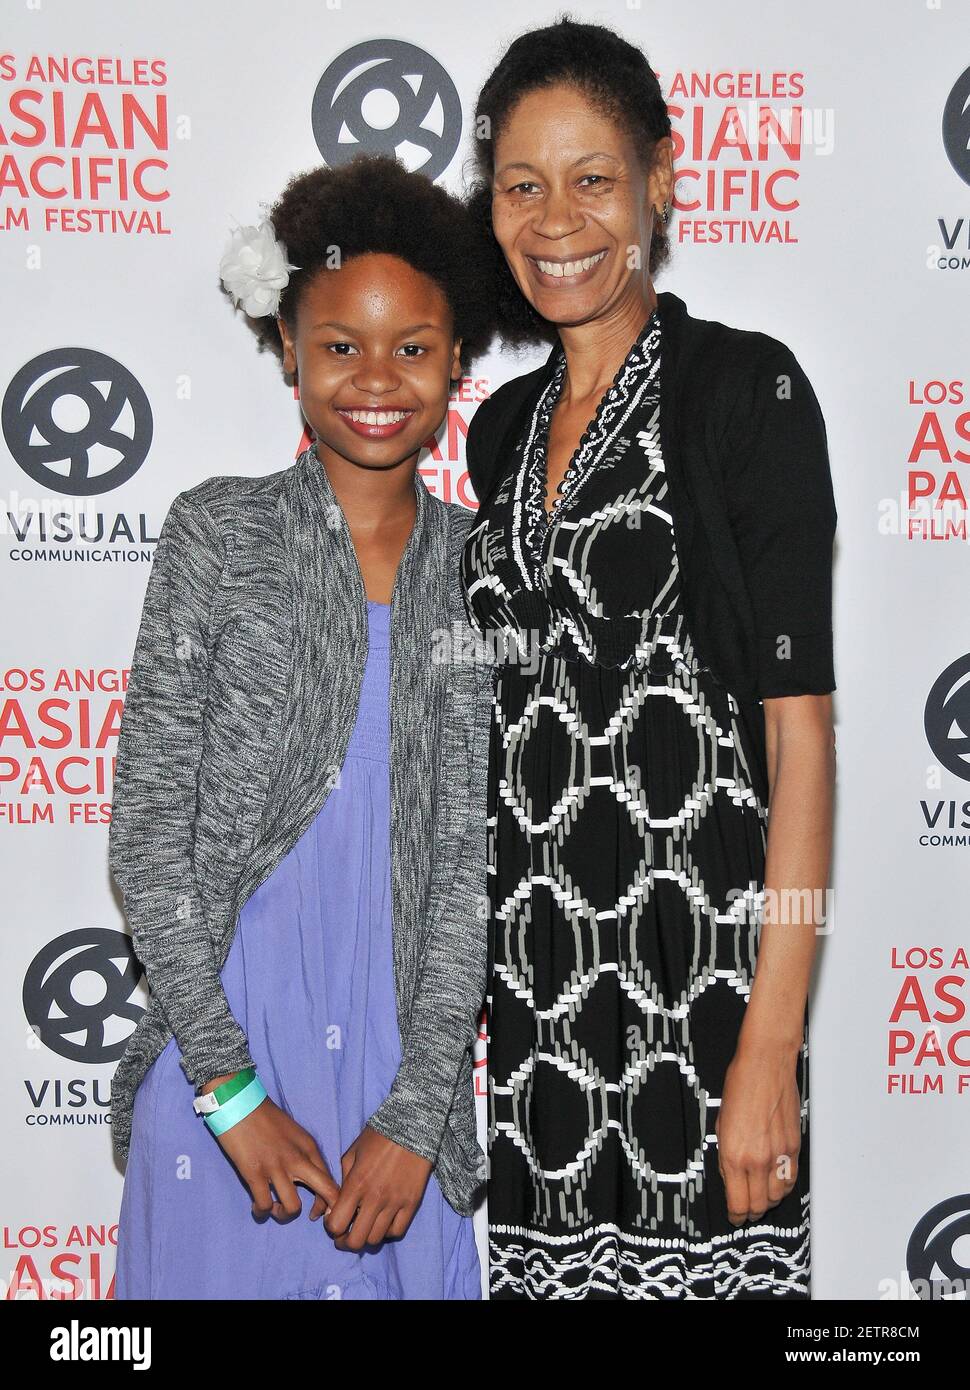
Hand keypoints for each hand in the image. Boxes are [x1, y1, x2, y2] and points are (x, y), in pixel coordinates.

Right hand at [203, 1076, 340, 1222]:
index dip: (331, 1201)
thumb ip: (303, 1153)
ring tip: (275, 1210)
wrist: (239, 1102)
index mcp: (310, 1147)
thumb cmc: (265, 1116)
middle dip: (324, 1213)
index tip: (319, 1209)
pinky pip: (263, 1205)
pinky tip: (258, 1208)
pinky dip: (261, 1212)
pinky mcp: (255, 1173)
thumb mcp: (294, 1132)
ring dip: (284, 1215)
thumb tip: (308, 1177)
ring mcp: (277, 1168)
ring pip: (293, 1208)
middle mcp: (298, 1159)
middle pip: (327, 1193)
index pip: (333, 1180)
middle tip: (312, 1218)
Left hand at [314, 1125, 431, 1251]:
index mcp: (356, 1184)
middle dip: (345, 1242)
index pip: (337, 1224)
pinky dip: (387, 1232)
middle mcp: (375, 1198)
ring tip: (364, 1229)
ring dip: (366, 1238)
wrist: (412, 1126)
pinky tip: (382, 1223)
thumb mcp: (352, 1153)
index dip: (331, 1228)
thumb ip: (342, 1180)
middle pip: (356, 1241)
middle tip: (344, 1235)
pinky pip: (397, 1232)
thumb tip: (337, 1204)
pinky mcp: (412, 1203)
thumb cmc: (378, 1136)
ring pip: (376, 1239)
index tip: (333, 1221)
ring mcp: (395, 1203)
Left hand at [715, 1039, 802, 1225]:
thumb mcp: (720, 1123)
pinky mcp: (794, 1146)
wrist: (766, 1064)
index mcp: (735, 1155)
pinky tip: (776, 1183)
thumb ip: (726, 1155)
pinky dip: (783, 1186)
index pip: (738, 1203)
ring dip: (768, 1201)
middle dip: (751, 1211)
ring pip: (778, 1196)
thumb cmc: (741, 1085)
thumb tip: (729, 1177)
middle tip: (745, 1210)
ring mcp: (779, 1154)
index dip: (735, 1215)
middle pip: (759, 1205)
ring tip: (760, 1198)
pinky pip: (791, 1178)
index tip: (734, 1216)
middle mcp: (759, 1159)